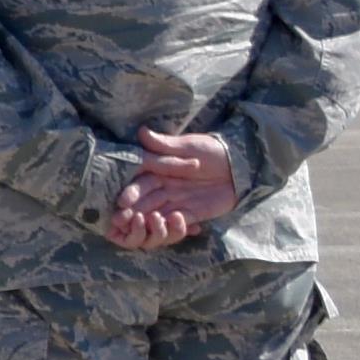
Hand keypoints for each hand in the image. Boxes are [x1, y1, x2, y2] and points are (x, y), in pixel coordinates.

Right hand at [109, 128, 238, 248]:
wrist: (239, 164)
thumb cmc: (212, 150)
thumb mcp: (189, 145)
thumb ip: (165, 144)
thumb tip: (142, 132)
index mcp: (160, 173)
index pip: (142, 185)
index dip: (132, 193)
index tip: (122, 202)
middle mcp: (165, 190)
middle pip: (146, 204)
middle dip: (133, 213)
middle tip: (121, 221)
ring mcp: (178, 203)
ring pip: (159, 216)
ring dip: (150, 223)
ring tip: (145, 226)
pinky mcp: (193, 214)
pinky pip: (179, 224)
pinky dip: (172, 227)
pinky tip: (168, 226)